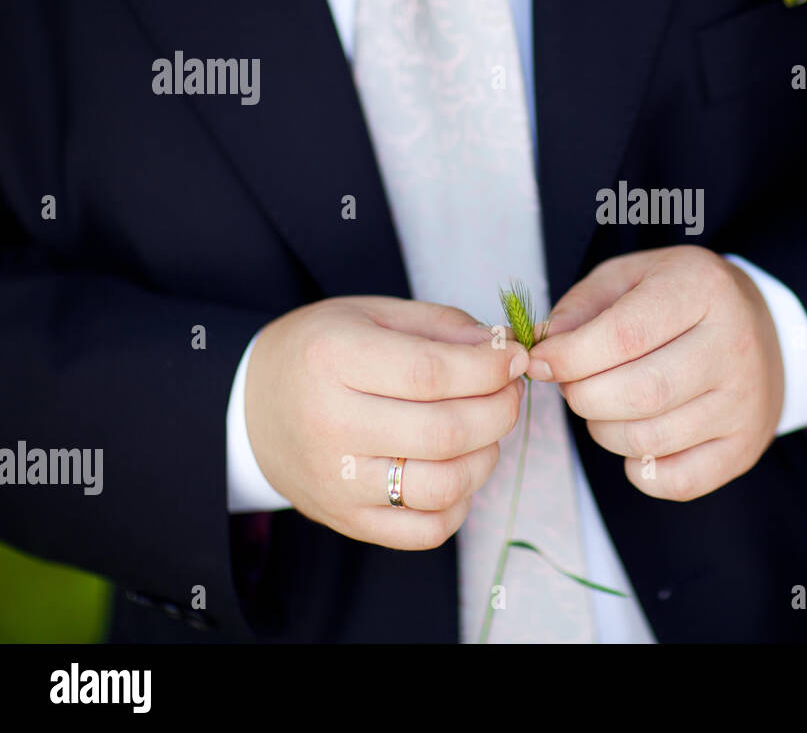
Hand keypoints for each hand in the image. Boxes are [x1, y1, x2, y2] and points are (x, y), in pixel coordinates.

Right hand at [244, 296, 526, 548]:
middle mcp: (330, 424)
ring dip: (486, 457)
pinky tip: (458, 469)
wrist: (253, 406)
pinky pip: (426, 531)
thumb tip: (503, 350)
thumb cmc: (322, 351)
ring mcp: (336, 481)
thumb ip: (442, 326)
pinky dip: (460, 503)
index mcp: (332, 358)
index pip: (433, 373)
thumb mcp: (372, 314)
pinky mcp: (346, 519)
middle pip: (445, 432)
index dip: (490, 368)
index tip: (515, 359)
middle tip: (509, 391)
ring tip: (484, 430)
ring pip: (442, 486)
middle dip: (500, 409)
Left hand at [528, 246, 783, 500]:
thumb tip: (545, 352)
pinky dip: (639, 469)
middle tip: (573, 385)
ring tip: (604, 407)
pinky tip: (637, 439)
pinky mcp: (744, 447)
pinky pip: (676, 482)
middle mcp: (733, 345)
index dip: (569, 357)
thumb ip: (581, 307)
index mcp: (702, 290)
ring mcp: (744, 402)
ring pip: (649, 439)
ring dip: (604, 431)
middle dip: (583, 396)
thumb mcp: (631, 278)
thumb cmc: (682, 300)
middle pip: (639, 393)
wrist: (762, 326)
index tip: (540, 363)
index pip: (624, 335)